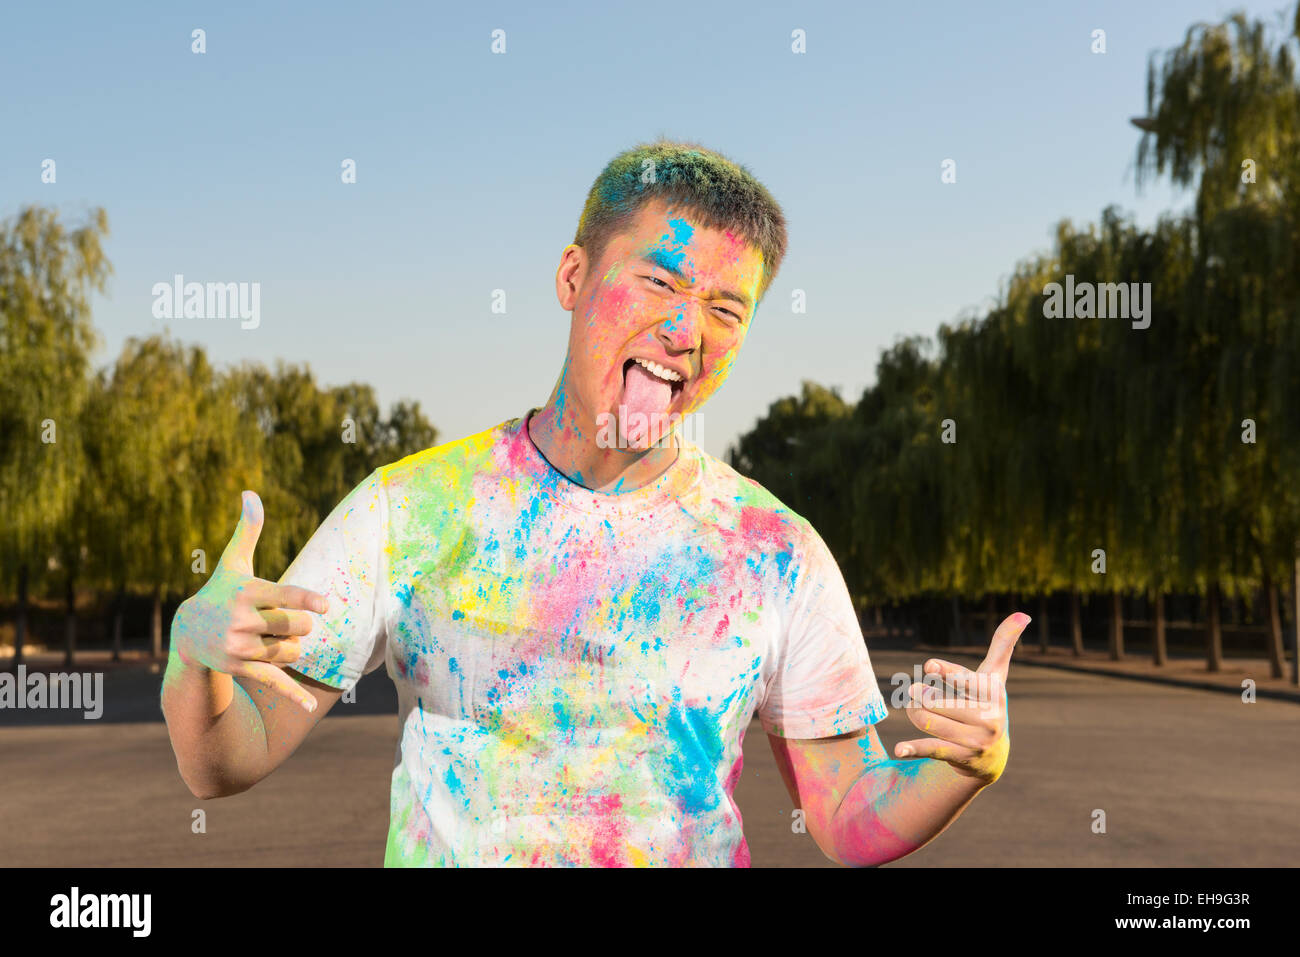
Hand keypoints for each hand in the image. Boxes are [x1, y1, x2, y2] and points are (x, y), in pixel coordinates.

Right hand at [170, 491, 327, 712]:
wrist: (188, 634)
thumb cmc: (222, 592)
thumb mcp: (234, 562)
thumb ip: (248, 529)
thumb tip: (251, 493)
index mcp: (249, 592)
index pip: (285, 596)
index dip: (307, 600)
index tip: (326, 605)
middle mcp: (243, 620)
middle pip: (298, 627)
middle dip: (300, 626)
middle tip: (281, 622)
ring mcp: (240, 647)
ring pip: (293, 652)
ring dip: (292, 648)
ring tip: (270, 640)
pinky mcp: (240, 668)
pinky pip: (274, 681)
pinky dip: (292, 695)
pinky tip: (310, 707)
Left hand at [893, 612, 1027, 784]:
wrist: (993, 756)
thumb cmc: (987, 704)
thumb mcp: (995, 676)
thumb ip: (1003, 645)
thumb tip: (1023, 614)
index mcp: (992, 692)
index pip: (963, 679)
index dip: (945, 671)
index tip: (929, 665)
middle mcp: (987, 716)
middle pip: (935, 700)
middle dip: (918, 695)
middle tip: (914, 693)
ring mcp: (975, 739)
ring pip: (927, 721)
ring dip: (912, 712)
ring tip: (912, 708)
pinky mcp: (961, 756)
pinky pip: (932, 749)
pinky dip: (914, 749)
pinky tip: (899, 750)